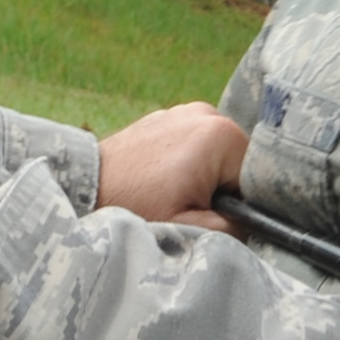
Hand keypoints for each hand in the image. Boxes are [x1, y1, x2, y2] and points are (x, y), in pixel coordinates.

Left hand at [95, 104, 246, 232]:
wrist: (81, 190)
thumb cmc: (133, 209)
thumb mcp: (191, 228)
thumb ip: (236, 227)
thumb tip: (258, 222)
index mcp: (220, 134)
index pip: (257, 176)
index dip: (241, 204)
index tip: (211, 215)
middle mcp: (206, 112)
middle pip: (239, 162)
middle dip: (221, 189)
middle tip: (186, 207)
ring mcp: (184, 111)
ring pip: (217, 156)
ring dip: (203, 177)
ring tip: (170, 195)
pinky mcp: (166, 117)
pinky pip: (194, 146)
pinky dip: (186, 165)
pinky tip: (160, 182)